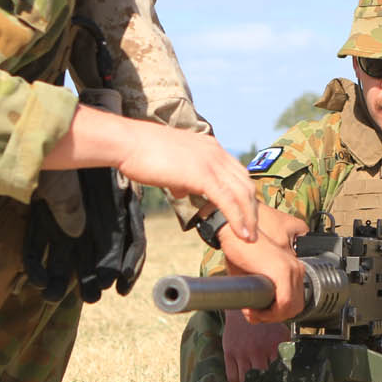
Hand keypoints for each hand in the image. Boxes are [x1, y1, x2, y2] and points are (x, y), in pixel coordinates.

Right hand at [45, 108, 256, 239]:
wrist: (129, 143)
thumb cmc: (142, 153)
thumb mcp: (171, 162)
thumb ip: (182, 176)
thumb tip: (184, 190)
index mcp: (211, 147)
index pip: (238, 172)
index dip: (245, 195)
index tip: (246, 213)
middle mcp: (216, 152)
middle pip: (246, 184)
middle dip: (252, 209)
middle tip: (252, 230)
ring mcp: (212, 162)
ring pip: (242, 194)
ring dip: (249, 218)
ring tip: (250, 238)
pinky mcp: (203, 175)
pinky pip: (228, 200)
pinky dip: (238, 219)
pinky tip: (241, 234)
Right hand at [217, 204, 306, 321]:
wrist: (234, 234)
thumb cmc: (241, 252)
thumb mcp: (253, 278)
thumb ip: (258, 296)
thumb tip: (255, 316)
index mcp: (293, 269)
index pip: (295, 302)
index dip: (277, 314)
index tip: (259, 314)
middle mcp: (297, 268)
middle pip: (295, 308)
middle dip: (275, 317)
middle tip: (256, 314)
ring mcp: (291, 269)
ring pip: (291, 308)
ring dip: (271, 316)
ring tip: (253, 311)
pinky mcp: (282, 271)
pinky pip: (284, 303)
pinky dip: (270, 312)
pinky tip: (255, 309)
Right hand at [222, 309, 290, 381]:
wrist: (242, 310)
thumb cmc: (265, 325)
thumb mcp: (281, 333)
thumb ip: (287, 349)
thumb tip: (297, 366)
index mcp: (274, 345)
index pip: (279, 371)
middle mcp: (258, 350)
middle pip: (261, 379)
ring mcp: (242, 352)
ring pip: (245, 380)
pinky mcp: (229, 353)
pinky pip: (231, 376)